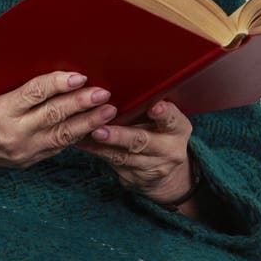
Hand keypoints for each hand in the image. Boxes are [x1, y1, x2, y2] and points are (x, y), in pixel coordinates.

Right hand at [0, 71, 116, 174]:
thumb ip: (16, 82)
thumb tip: (51, 62)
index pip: (34, 93)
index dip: (58, 83)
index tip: (79, 75)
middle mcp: (12, 132)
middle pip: (53, 115)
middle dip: (82, 103)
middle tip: (104, 92)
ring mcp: (22, 151)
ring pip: (62, 135)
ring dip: (88, 122)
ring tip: (109, 111)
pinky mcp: (29, 162)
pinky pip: (58, 148)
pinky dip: (78, 136)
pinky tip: (94, 127)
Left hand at [76, 100, 194, 205]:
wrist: (168, 173)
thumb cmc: (162, 132)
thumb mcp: (166, 119)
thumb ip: (151, 105)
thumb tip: (124, 83)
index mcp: (178, 129)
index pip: (172, 119)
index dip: (164, 114)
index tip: (154, 107)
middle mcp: (168, 150)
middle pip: (142, 142)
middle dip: (119, 136)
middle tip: (100, 129)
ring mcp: (151, 168)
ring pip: (123, 156)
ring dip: (101, 146)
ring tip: (84, 135)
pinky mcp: (133, 178)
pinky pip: (112, 164)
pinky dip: (96, 152)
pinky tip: (82, 143)